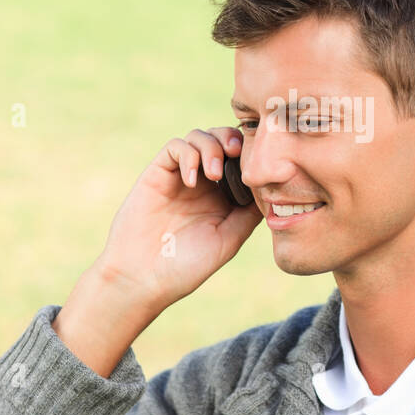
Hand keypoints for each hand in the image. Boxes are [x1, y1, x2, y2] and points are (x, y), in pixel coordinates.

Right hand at [93, 126, 262, 314]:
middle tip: (237, 153)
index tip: (258, 164)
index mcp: (223, 197)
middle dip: (232, 139)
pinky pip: (175, 147)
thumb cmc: (186, 266)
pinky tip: (191, 181)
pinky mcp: (158, 174)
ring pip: (199, 137)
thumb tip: (271, 188)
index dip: (251, 154)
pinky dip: (188, 155)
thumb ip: (249, 212)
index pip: (241, 160)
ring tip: (213, 173)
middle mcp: (203, 183)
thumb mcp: (229, 239)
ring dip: (211, 147)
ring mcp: (180, 177)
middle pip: (222, 139)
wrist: (143, 278)